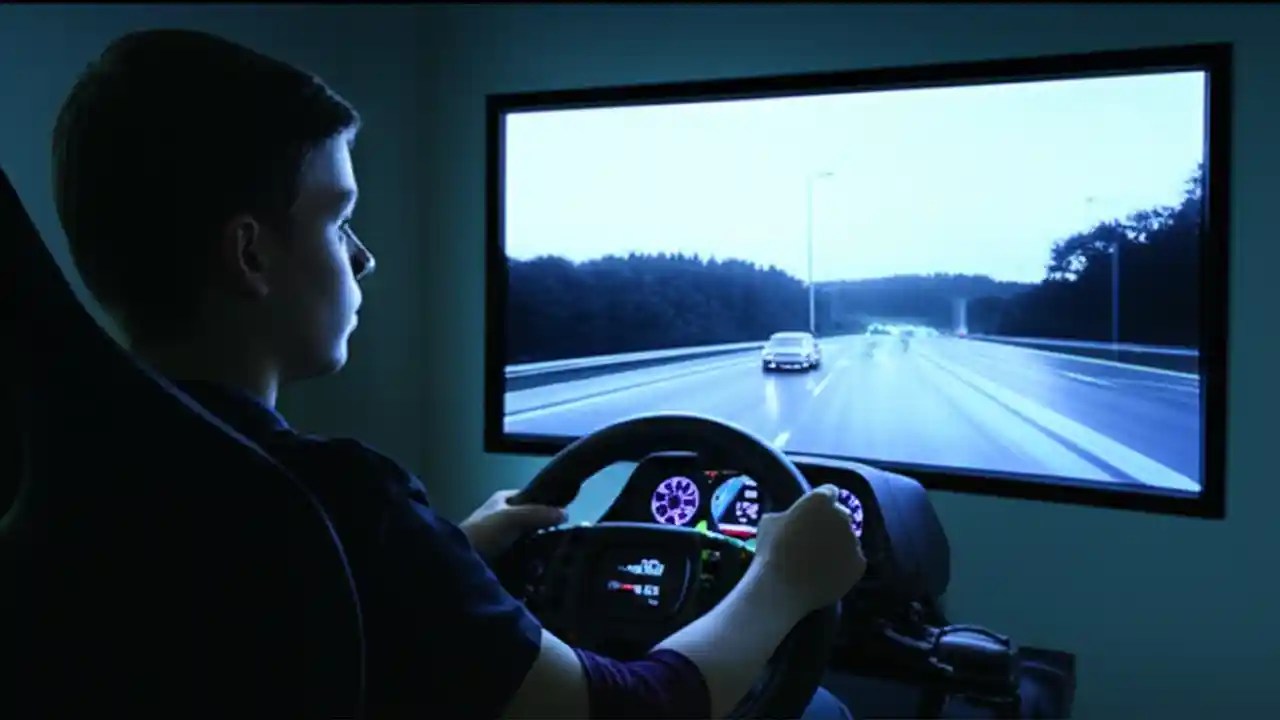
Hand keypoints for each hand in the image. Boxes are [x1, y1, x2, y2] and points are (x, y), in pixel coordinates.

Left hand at [460, 489, 567, 561]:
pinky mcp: (500, 561)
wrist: (459, 564)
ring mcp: (501, 540)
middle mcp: (503, 518)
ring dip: (539, 554)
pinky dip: (530, 568)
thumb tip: (566, 514)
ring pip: (530, 544)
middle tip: (559, 544)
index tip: (563, 517)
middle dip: (545, 534)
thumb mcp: (513, 517)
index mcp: (503, 501)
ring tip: (549, 564)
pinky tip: (539, 575)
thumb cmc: (484, 532)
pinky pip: (523, 562)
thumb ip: (539, 513)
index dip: (547, 504)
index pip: (532, 497)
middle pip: (533, 523)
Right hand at [752, 484, 866, 614]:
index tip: (812, 514)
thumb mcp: (770, 522)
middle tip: (813, 540)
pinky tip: (826, 573)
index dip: (820, 503)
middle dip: (830, 524)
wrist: (783, 588)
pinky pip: (852, 560)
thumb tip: (790, 517)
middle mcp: (842, 515)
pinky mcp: (859, 563)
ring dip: (837, 545)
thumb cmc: (771, 551)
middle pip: (840, 515)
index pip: (829, 492)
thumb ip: (788, 514)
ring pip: (847, 539)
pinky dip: (843, 565)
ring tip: (818, 561)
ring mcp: (853, 540)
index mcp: (820, 500)